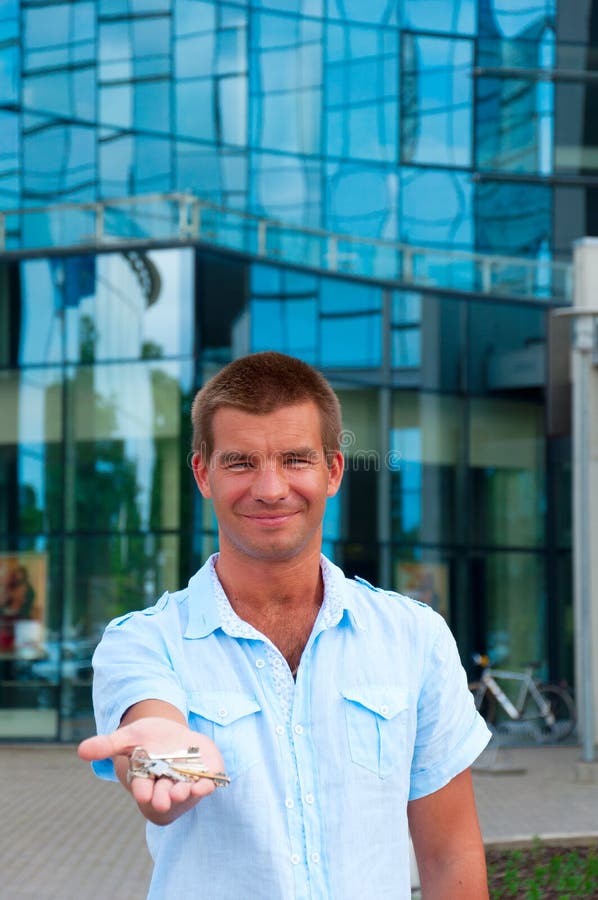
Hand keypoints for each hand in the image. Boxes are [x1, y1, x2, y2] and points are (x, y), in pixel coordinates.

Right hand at [78, 715, 226, 821]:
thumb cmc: (149, 739)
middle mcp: (166, 785)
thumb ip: (108, 745)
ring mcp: (187, 783)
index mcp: (146, 779)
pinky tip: (207, 784)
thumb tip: (81, 750)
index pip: (143, 788)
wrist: (174, 735)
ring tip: (186, 791)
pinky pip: (208, 784)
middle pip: (164, 795)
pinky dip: (207, 786)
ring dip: (187, 794)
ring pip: (186, 793)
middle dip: (165, 797)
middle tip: (165, 798)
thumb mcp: (129, 737)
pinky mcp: (206, 776)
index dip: (143, 790)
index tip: (143, 792)